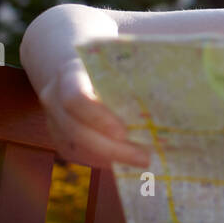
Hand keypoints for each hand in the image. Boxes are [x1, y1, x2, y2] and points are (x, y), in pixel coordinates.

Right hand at [36, 57, 150, 167]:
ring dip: (110, 159)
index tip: (124, 132)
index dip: (98, 118)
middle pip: (77, 131)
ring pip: (76, 148)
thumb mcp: (115, 60)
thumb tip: (170, 96)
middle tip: (144, 158)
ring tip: (142, 161)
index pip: (76, 98)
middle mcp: (54, 98)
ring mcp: (53, 120)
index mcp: (69, 73)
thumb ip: (132, 76)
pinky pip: (79, 155)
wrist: (75, 69)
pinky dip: (105, 161)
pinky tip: (128, 162)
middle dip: (111, 149)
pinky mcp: (59, 138)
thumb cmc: (105, 63)